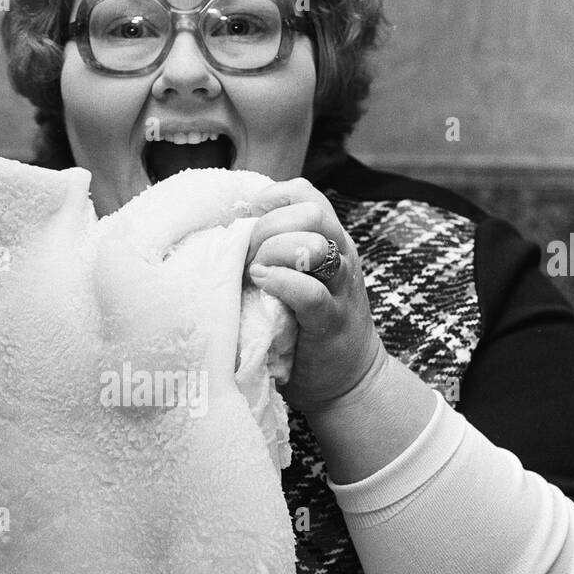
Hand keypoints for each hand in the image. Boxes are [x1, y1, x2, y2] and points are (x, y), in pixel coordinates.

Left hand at [244, 178, 382, 411]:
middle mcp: (340, 256)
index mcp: (330, 240)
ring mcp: (340, 288)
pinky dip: (281, 282)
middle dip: (269, 227)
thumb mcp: (297, 277)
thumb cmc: (307, 326)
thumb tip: (227, 236)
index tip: (250, 223)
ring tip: (255, 273)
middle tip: (248, 255)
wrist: (347, 379)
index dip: (273, 199)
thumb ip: (276, 253)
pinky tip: (261, 284)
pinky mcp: (331, 321)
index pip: (306, 193)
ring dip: (274, 252)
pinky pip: (309, 292)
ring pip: (313, 244)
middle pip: (310, 211)